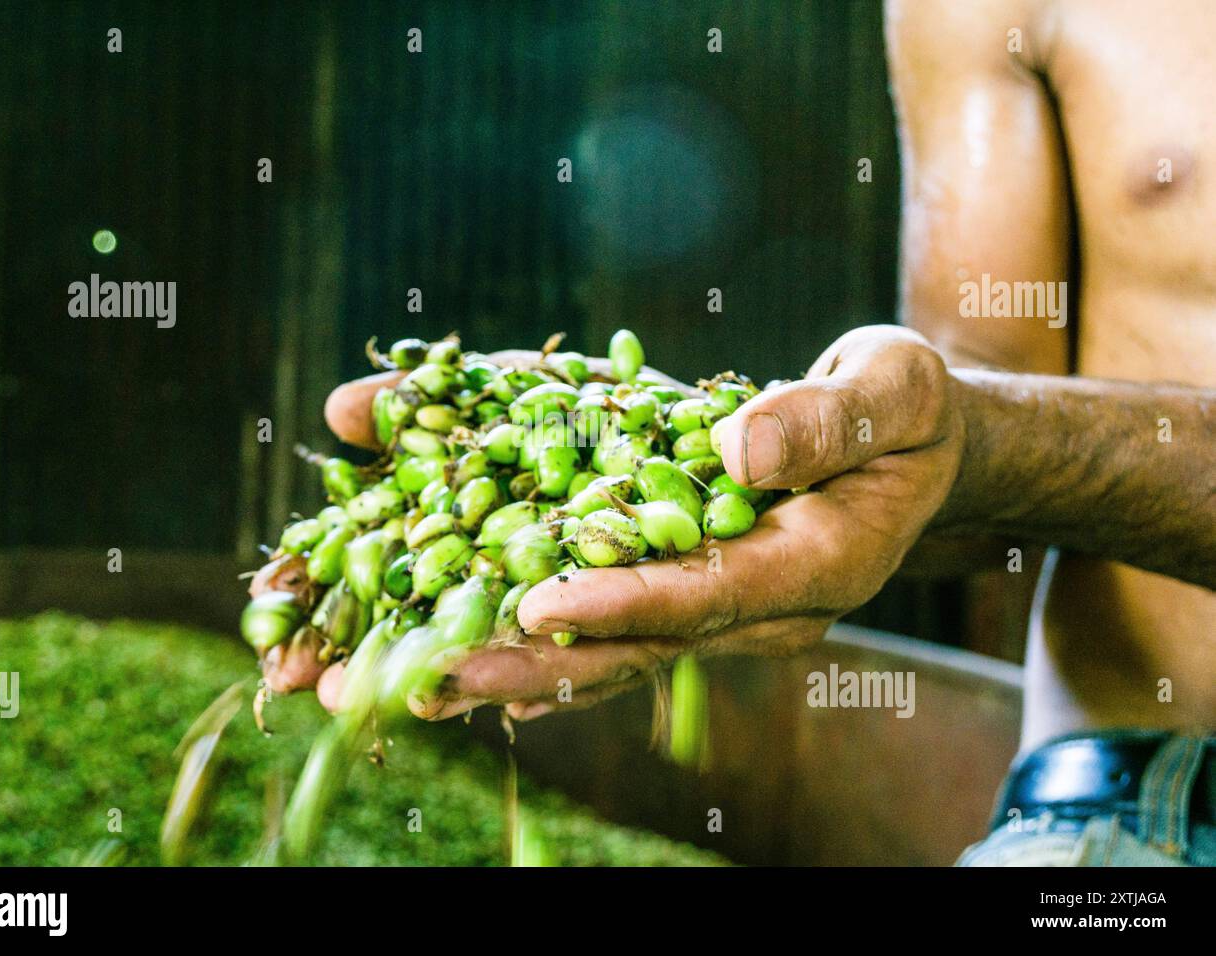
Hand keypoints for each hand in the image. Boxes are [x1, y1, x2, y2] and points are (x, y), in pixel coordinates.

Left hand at [318, 326, 964, 719]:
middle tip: (427, 684)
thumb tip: (735, 448)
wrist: (898, 442)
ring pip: (594, 640)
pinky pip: (588, 597)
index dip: (625, 604)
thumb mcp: (892, 389)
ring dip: (498, 656)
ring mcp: (702, 594)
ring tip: (404, 681)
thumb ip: (826, 420)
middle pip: (628, 645)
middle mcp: (746, 601)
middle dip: (526, 663)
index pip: (708, 596)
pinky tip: (441, 629)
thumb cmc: (903, 412)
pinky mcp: (668, 567)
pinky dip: (516, 610)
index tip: (540, 609)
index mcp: (810, 567)